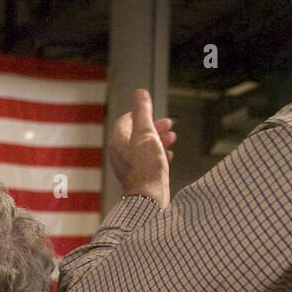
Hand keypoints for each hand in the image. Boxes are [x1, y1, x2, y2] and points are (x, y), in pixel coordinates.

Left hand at [108, 89, 176, 207]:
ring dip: (159, 140)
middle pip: (136, 134)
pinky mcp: (139, 177)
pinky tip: (169, 155)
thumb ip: (143, 113)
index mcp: (118, 142)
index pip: (125, 121)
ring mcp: (129, 167)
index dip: (140, 114)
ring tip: (172, 137)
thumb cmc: (146, 167)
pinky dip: (158, 154)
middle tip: (168, 124)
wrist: (149, 197)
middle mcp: (120, 154)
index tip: (153, 112)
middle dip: (154, 127)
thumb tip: (140, 93)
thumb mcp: (146, 133)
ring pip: (144, 147)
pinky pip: (147, 161)